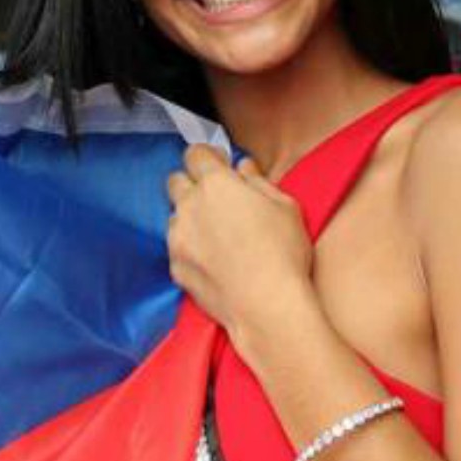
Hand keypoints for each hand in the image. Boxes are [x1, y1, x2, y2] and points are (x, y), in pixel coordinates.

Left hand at [165, 145, 314, 345]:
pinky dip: (190, 247)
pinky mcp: (176, 266)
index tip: (221, 166)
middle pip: (175, 180)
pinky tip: (215, 259)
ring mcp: (178, 238)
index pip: (194, 154)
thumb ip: (258, 181)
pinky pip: (176, 246)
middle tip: (218, 200)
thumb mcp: (285, 207)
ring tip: (219, 235)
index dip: (208, 157)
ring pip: (175, 215)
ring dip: (191, 217)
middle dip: (193, 184)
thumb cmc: (283, 255)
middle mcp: (189, 206)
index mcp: (216, 184)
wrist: (268, 307)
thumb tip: (243, 169)